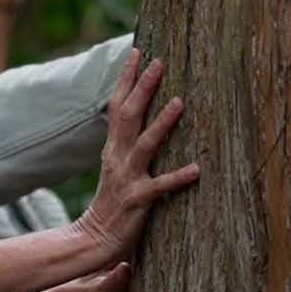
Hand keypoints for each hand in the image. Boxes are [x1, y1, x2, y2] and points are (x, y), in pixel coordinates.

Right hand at [74, 50, 200, 258]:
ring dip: (162, 123)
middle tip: (158, 62)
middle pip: (128, 116)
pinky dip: (178, 176)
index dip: (126, 78)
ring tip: (179, 102)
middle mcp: (117, 158)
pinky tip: (196, 169)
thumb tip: (138, 119)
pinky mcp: (139, 200)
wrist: (94, 239)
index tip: (136, 52)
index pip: (117, 106)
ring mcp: (127, 178)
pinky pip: (161, 186)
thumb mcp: (115, 167)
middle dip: (143, 87)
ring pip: (145, 144)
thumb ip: (126, 143)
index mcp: (112, 148)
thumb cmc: (112, 203)